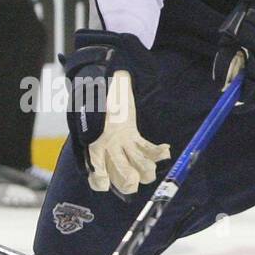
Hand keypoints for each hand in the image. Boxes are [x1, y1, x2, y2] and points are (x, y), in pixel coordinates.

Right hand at [62, 30, 169, 194]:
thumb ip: (94, 122)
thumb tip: (103, 137)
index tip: (107, 177)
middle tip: (133, 176)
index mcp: (92, 146)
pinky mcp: (132, 135)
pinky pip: (147, 150)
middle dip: (128, 182)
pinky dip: (158, 153)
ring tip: (151, 166)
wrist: (102, 72)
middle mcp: (107, 149)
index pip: (96, 177)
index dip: (101, 181)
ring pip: (137, 168)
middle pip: (120, 178)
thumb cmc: (93, 88)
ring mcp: (121, 143)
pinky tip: (165, 149)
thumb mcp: (89, 106)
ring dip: (147, 171)